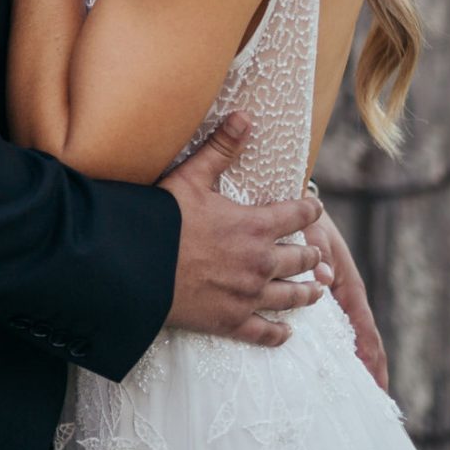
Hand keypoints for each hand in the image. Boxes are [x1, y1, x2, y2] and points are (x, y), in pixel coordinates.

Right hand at [158, 111, 328, 346]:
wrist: (135, 266)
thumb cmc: (161, 218)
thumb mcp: (190, 176)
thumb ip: (221, 148)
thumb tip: (245, 116)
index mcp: (254, 226)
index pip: (296, 216)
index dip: (309, 211)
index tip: (314, 209)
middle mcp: (260, 263)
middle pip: (300, 260)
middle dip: (310, 254)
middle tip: (314, 254)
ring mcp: (248, 296)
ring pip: (291, 297)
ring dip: (306, 293)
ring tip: (314, 291)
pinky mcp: (231, 322)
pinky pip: (265, 332)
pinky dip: (279, 333)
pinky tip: (286, 333)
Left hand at [310, 202, 389, 391]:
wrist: (289, 203)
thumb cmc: (303, 216)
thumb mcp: (312, 229)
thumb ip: (316, 249)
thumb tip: (325, 278)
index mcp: (347, 281)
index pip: (363, 324)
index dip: (371, 352)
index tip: (377, 379)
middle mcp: (340, 292)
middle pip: (358, 335)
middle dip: (369, 364)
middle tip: (375, 396)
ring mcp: (327, 294)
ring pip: (339, 332)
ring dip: (348, 358)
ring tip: (353, 390)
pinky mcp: (309, 292)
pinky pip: (318, 323)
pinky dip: (323, 343)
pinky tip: (315, 362)